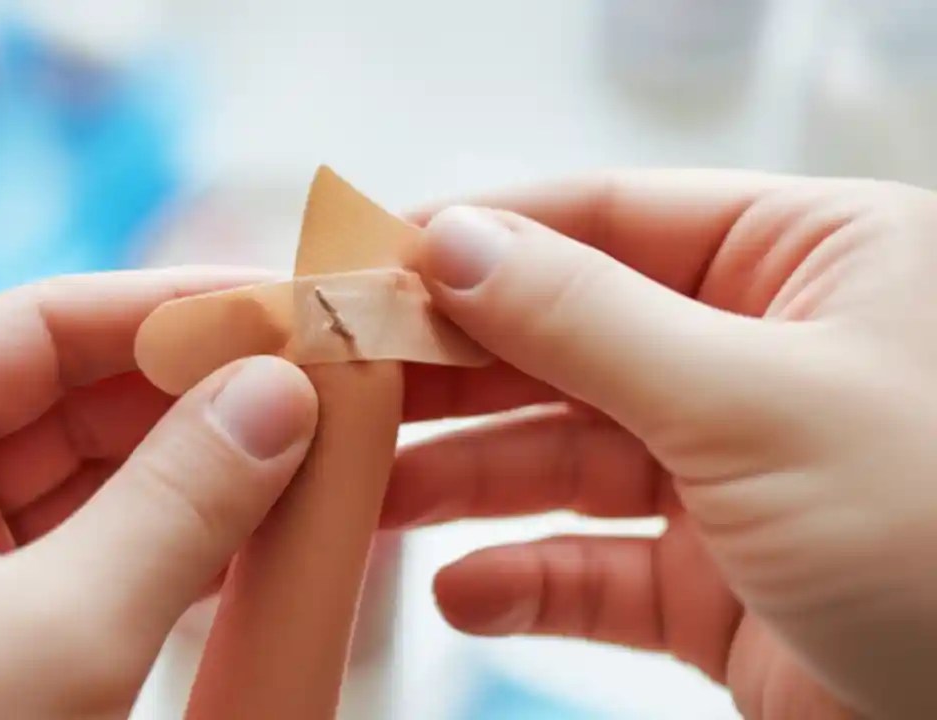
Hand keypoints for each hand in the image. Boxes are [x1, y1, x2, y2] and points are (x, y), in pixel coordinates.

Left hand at [0, 269, 317, 719]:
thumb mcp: (53, 639)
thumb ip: (177, 504)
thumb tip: (276, 396)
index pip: (42, 326)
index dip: (176, 309)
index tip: (290, 308)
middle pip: (72, 400)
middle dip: (201, 398)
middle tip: (324, 393)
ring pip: (86, 486)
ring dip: (198, 479)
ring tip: (311, 461)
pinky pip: (82, 564)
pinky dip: (167, 554)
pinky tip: (251, 544)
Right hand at [386, 171, 936, 718]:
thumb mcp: (758, 403)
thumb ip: (589, 321)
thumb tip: (452, 241)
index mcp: (806, 263)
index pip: (606, 221)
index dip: (478, 239)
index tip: (366, 261)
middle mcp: (764, 357)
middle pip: (567, 341)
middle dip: (453, 367)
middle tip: (340, 380)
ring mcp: (736, 474)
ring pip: (567, 458)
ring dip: (465, 478)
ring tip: (368, 493)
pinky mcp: (716, 585)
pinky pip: (598, 570)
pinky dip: (528, 582)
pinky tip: (466, 594)